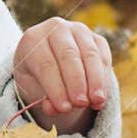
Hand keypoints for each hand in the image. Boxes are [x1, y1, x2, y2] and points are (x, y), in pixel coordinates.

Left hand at [13, 18, 111, 132]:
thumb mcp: (33, 87)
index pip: (45, 63)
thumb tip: (57, 109)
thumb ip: (44, 98)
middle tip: (80, 104)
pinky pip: (103, 57)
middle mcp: (55, 28)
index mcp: (33, 38)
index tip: (64, 108)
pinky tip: (101, 96)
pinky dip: (104, 78)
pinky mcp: (97, 38)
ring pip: (90, 54)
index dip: (55, 87)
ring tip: (96, 102)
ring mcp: (78, 31)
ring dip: (95, 80)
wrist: (50, 60)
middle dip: (76, 82)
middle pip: (68, 55)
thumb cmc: (37, 76)